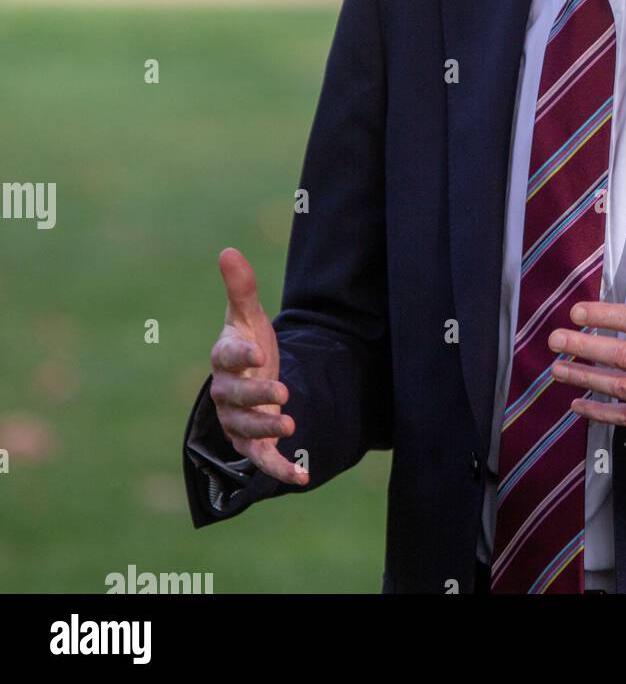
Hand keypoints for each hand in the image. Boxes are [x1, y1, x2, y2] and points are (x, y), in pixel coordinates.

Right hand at [208, 247, 308, 486]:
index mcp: (224, 358)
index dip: (240, 355)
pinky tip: (303, 474)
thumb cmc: (249, 343)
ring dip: (266, 431)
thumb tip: (228, 250)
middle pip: (235, 397)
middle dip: (257, 397)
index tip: (258, 352)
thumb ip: (241, 287)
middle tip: (283, 393)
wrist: (253, 376)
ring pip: (245, 429)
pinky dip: (280, 469)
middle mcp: (226, 392)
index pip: (226, 357)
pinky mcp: (253, 442)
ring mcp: (237, 419)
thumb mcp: (249, 315)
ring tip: (292, 424)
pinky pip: (262, 459)